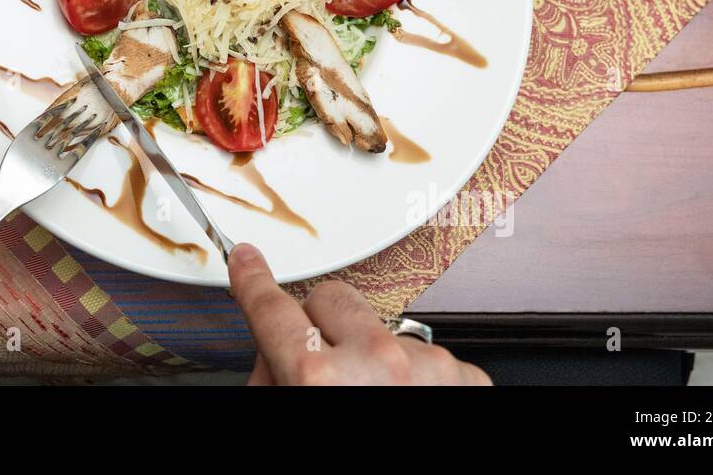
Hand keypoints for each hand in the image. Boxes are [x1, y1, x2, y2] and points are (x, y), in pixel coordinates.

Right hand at [228, 243, 489, 385]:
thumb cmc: (360, 463)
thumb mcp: (288, 410)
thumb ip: (273, 374)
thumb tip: (272, 353)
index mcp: (319, 376)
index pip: (271, 309)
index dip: (253, 281)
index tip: (247, 258)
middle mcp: (376, 363)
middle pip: (330, 300)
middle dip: (319, 324)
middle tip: (317, 362)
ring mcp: (428, 367)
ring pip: (383, 329)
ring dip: (371, 355)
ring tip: (371, 396)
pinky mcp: (465, 378)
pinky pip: (427, 355)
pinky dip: (416, 377)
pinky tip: (409, 403)